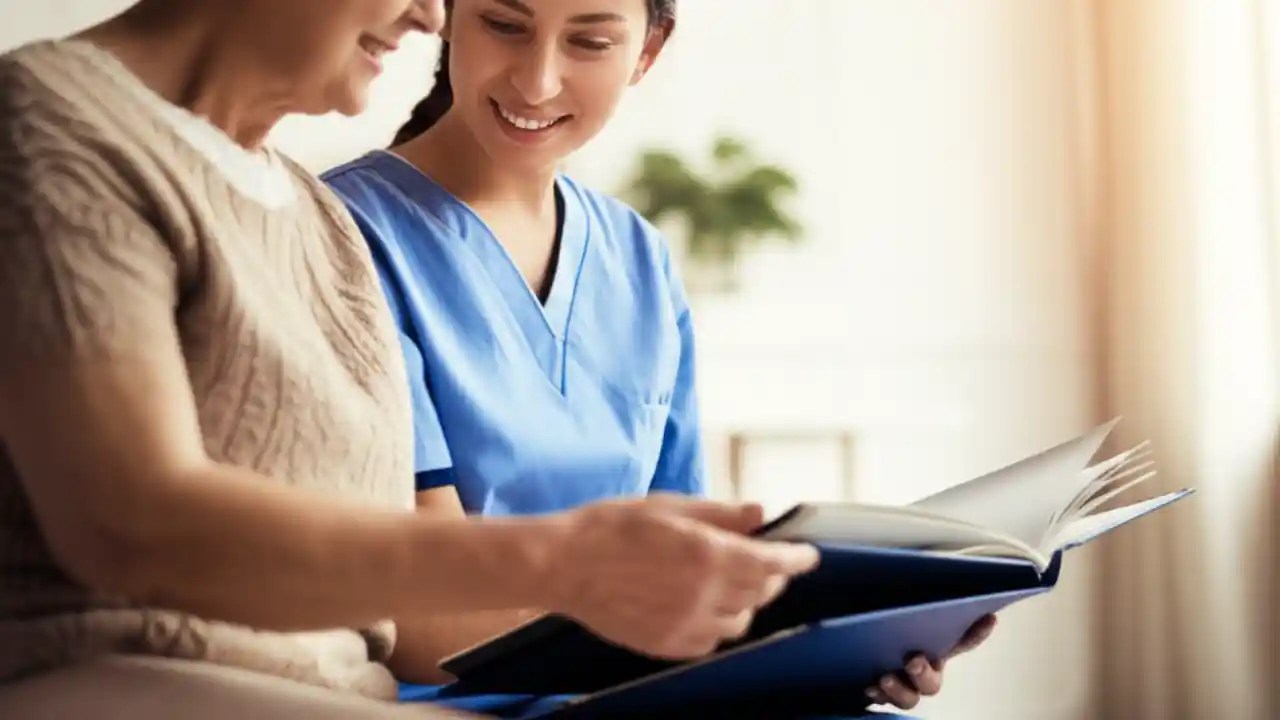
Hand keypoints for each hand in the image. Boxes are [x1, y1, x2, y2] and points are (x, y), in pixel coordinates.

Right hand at [548, 495, 819, 659]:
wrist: (563, 565)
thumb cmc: (611, 527)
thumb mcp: (668, 506)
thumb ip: (720, 513)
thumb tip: (761, 514)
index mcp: (706, 554)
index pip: (773, 564)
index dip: (796, 559)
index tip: (807, 554)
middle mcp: (702, 595)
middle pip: (759, 592)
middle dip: (768, 575)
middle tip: (761, 559)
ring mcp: (685, 625)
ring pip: (739, 621)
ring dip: (743, 601)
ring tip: (726, 581)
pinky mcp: (668, 644)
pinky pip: (711, 640)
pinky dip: (717, 623)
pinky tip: (701, 604)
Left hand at [865, 614, 996, 709]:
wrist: (854, 653)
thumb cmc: (880, 629)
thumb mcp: (890, 611)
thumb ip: (903, 602)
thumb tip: (903, 568)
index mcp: (932, 647)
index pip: (960, 641)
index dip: (976, 632)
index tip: (988, 617)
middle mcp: (923, 669)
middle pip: (932, 680)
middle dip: (924, 673)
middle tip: (913, 661)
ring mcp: (904, 685)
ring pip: (911, 697)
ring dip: (900, 690)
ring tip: (885, 678)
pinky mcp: (883, 695)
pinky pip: (885, 701)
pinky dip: (878, 695)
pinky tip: (869, 687)